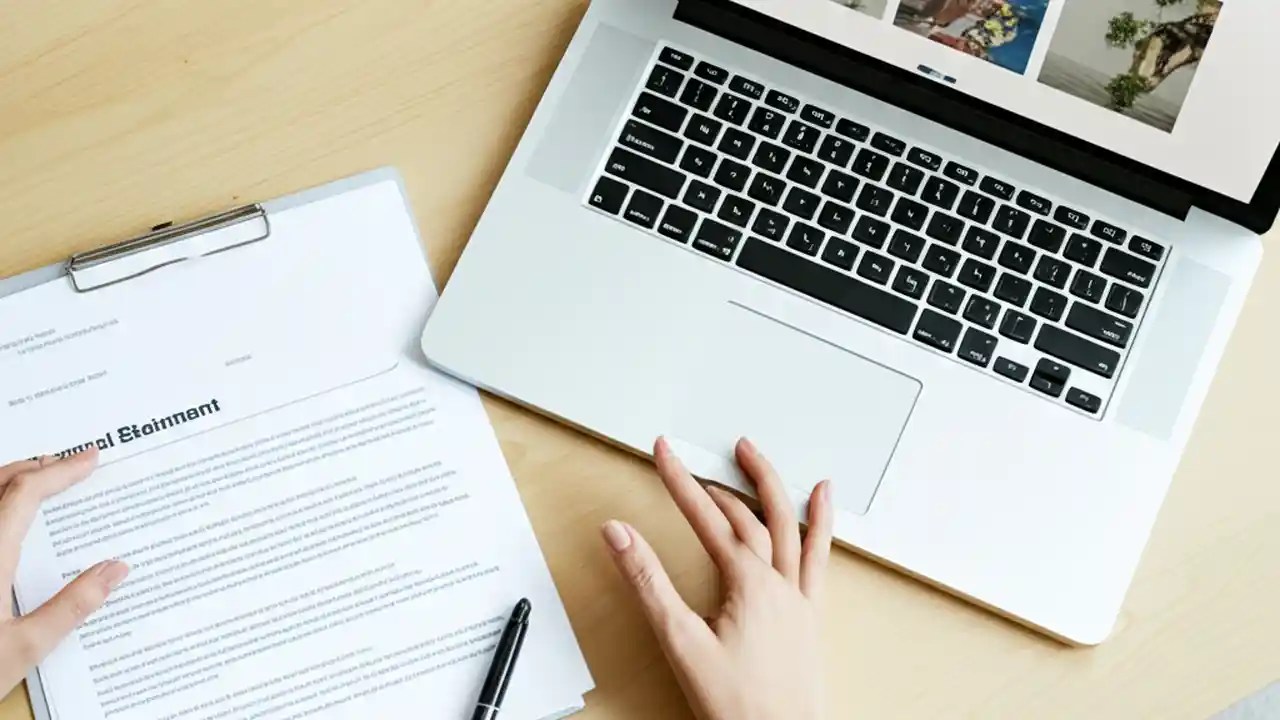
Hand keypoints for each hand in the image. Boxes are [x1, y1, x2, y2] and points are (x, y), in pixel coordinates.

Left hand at [0, 449, 127, 694]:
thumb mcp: (26, 647)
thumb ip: (73, 605)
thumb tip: (116, 570)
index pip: (26, 494)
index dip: (60, 471)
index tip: (90, 460)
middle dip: (35, 467)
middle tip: (69, 465)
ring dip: (11, 481)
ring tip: (40, 482)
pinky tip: (7, 521)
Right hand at [601, 437, 832, 719]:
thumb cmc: (736, 705)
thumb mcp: (680, 641)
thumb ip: (648, 582)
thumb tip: (620, 535)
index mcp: (747, 584)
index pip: (706, 518)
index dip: (680, 481)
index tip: (664, 453)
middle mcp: (779, 583)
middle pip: (747, 516)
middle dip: (716, 480)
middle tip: (693, 456)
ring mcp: (799, 597)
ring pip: (788, 525)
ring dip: (769, 485)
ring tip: (753, 455)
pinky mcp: (810, 616)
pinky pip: (820, 556)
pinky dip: (821, 522)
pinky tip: (823, 500)